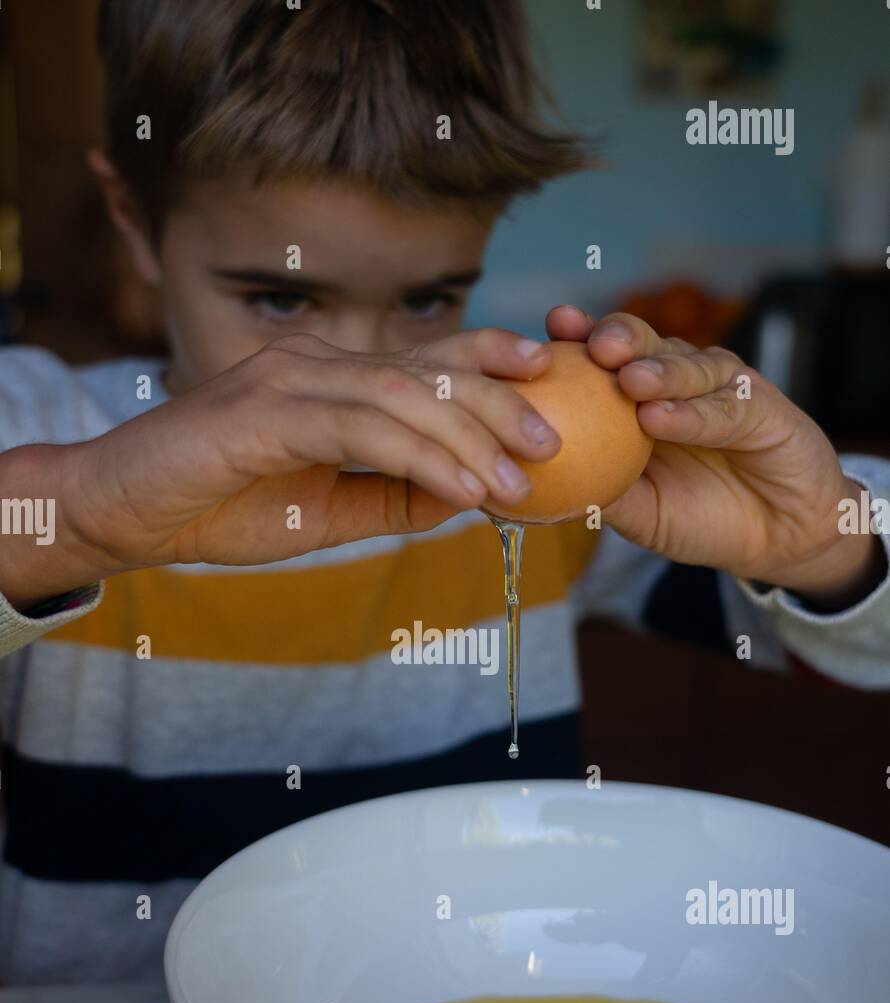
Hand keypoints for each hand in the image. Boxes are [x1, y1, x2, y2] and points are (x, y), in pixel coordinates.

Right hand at [43, 329, 560, 578]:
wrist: (125, 512)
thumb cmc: (220, 507)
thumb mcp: (327, 511)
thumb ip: (393, 498)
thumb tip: (469, 495)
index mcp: (332, 378)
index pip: (425, 360)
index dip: (490, 362)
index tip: (548, 387)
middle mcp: (315, 362)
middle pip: (427, 368)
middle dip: (497, 403)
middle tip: (552, 442)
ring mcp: (288, 379)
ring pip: (402, 394)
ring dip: (467, 436)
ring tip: (516, 478)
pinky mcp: (263, 412)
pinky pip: (362, 430)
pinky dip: (420, 457)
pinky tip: (462, 486)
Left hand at [546, 306, 885, 610]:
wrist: (776, 535)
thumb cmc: (702, 518)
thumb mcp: (639, 513)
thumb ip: (595, 493)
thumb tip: (525, 493)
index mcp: (640, 398)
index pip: (603, 360)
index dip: (573, 342)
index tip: (540, 340)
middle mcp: (679, 382)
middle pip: (643, 345)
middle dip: (614, 336)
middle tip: (587, 344)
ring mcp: (721, 389)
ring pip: (686, 366)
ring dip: (657, 370)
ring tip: (629, 379)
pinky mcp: (762, 405)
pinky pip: (724, 406)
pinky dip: (691, 412)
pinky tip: (661, 417)